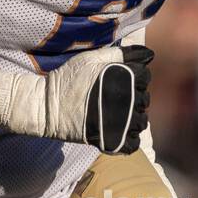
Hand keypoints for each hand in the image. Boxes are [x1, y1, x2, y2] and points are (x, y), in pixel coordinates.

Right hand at [0, 43, 153, 153]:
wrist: (48, 107)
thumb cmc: (69, 79)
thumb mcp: (92, 58)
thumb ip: (121, 53)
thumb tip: (148, 53)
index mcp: (123, 80)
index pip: (145, 77)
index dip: (135, 77)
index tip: (121, 80)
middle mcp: (125, 102)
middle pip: (144, 99)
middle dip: (135, 97)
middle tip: (117, 97)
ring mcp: (119, 123)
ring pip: (141, 121)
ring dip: (134, 117)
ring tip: (120, 114)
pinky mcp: (111, 141)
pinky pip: (132, 143)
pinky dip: (129, 138)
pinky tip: (120, 130)